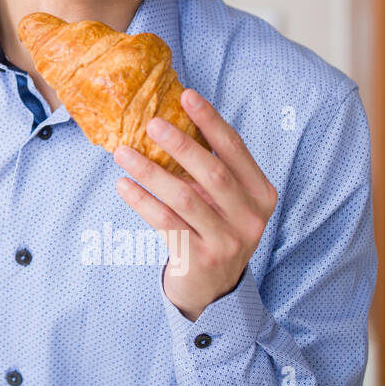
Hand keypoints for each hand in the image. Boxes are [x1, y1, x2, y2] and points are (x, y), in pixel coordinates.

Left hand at [112, 88, 277, 320]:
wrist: (213, 290)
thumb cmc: (213, 229)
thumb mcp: (222, 200)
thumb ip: (208, 168)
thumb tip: (171, 118)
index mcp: (261, 194)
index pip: (236, 149)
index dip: (211, 121)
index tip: (187, 95)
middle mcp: (251, 218)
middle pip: (213, 172)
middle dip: (180, 145)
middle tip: (151, 123)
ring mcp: (228, 241)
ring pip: (184, 198)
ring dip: (150, 172)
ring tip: (122, 153)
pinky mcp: (200, 259)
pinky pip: (166, 223)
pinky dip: (142, 201)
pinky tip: (123, 185)